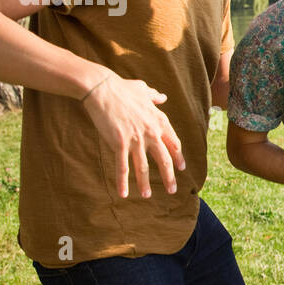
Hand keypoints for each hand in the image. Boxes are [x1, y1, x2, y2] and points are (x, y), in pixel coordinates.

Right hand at [81, 72, 185, 198]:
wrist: (102, 88)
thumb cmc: (122, 88)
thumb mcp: (143, 90)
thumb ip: (155, 96)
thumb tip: (163, 97)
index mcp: (159, 121)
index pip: (173, 143)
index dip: (177, 157)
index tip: (181, 167)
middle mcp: (151, 132)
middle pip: (164, 159)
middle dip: (169, 176)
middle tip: (172, 190)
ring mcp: (136, 139)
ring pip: (144, 167)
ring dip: (145, 183)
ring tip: (147, 196)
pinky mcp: (119, 143)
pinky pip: (122, 167)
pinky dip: (122, 182)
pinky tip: (123, 193)